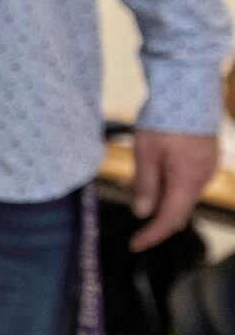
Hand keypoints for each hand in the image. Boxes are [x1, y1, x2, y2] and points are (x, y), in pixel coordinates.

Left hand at [129, 129, 219, 251]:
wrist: (188, 88)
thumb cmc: (165, 120)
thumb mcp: (146, 153)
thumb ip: (145, 185)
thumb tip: (142, 213)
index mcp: (187, 181)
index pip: (170, 220)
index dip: (152, 235)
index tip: (135, 245)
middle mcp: (202, 178)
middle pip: (176, 207)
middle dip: (151, 210)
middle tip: (128, 200)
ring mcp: (207, 167)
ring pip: (180, 192)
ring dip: (157, 192)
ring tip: (132, 181)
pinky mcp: (205, 157)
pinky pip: (185, 178)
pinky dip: (166, 180)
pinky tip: (149, 170)